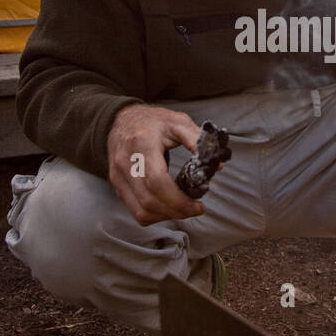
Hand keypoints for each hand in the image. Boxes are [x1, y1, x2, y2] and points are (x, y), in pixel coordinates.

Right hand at [107, 104, 204, 225]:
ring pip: (141, 211)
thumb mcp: (178, 122)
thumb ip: (197, 141)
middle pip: (149, 202)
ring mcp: (118, 176)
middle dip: (176, 212)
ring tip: (182, 209)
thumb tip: (218, 165)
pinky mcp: (117, 185)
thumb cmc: (153, 121)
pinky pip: (135, 211)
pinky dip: (154, 215)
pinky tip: (167, 208)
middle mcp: (126, 163)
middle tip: (195, 209)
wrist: (123, 119)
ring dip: (166, 216)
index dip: (178, 200)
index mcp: (142, 144)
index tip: (198, 206)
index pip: (157, 182)